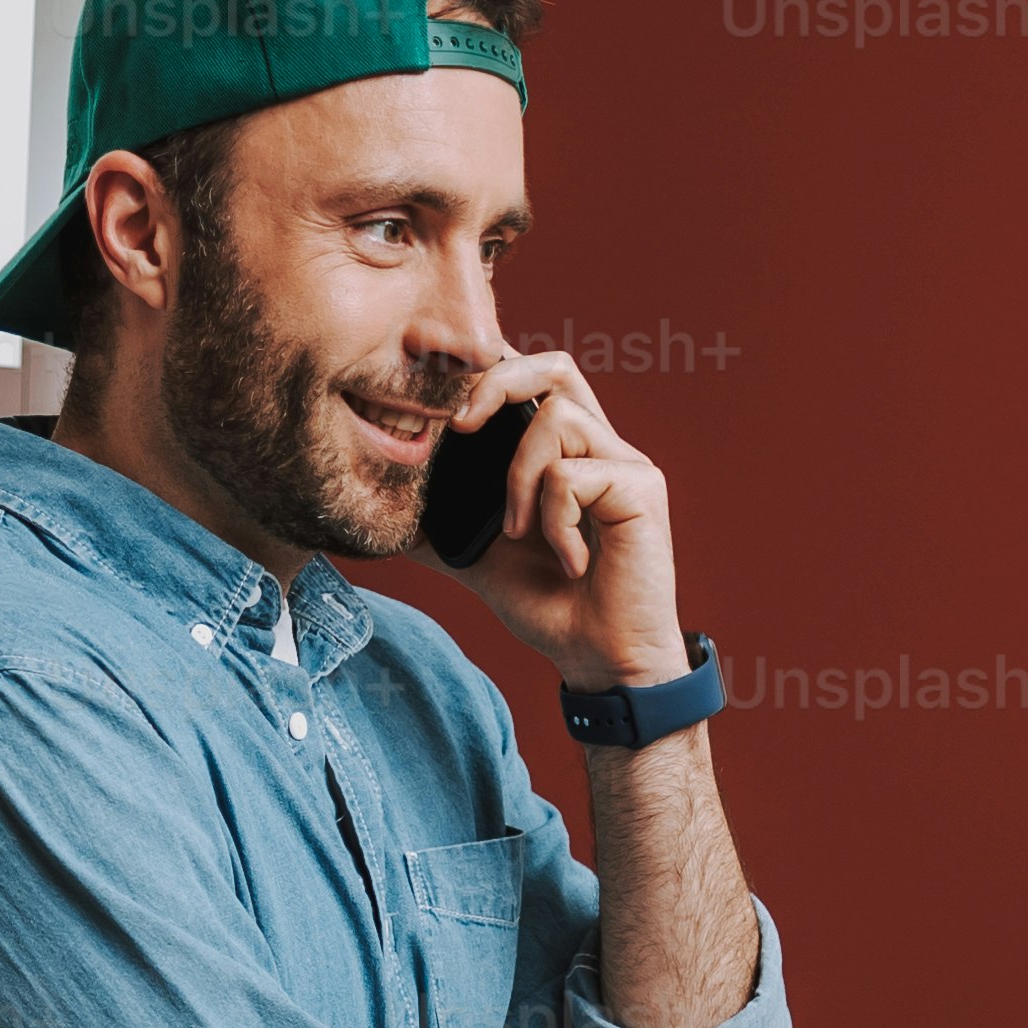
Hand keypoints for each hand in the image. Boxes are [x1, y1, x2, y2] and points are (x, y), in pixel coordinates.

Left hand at [433, 349, 685, 695]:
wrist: (600, 660)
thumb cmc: (552, 607)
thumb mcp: (480, 556)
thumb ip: (443, 523)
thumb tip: (385, 507)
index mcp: (566, 451)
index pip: (529, 378)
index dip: (486, 371)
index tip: (439, 399)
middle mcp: (601, 445)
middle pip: (553, 366)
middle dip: (497, 383)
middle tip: (461, 427)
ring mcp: (626, 464)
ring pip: (557, 418)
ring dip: (520, 478)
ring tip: (521, 533)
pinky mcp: (641, 489)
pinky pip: (572, 474)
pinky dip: (554, 519)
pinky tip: (569, 561)